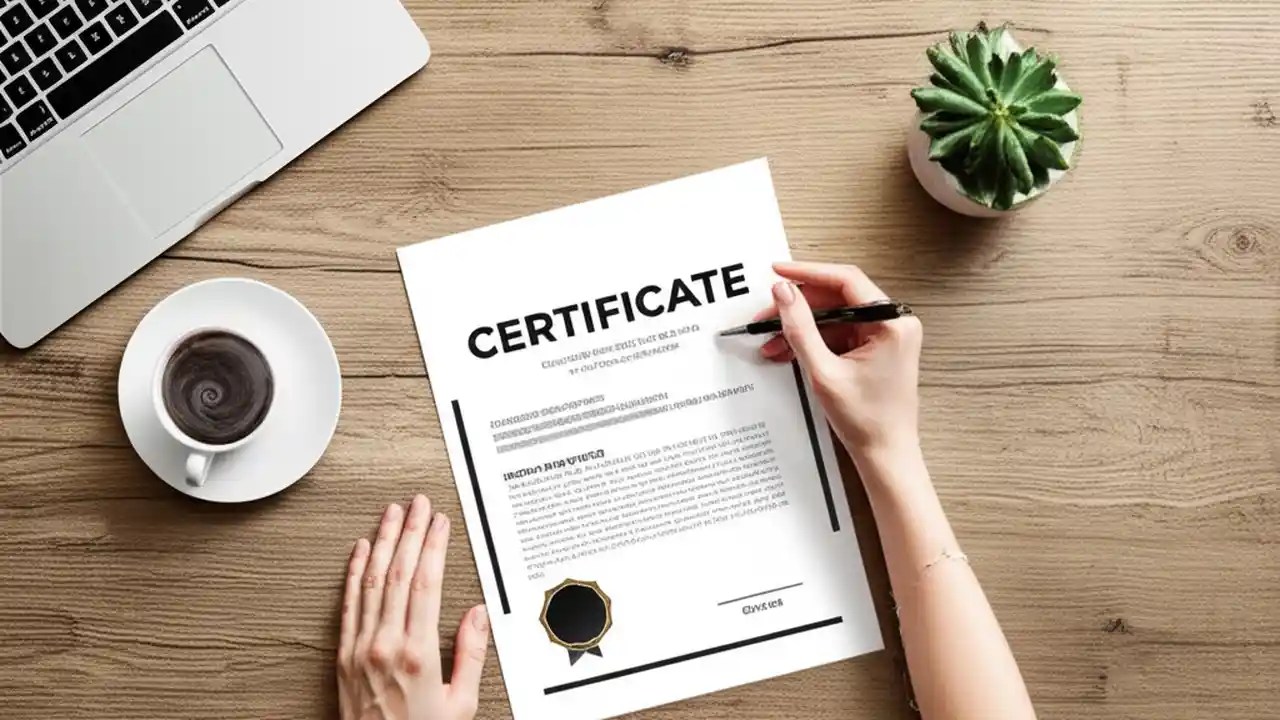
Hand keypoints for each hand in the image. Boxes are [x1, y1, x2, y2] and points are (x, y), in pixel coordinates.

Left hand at [338, 495, 489, 719]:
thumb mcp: (462, 703)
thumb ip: (471, 654)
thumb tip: (477, 614)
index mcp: (418, 653)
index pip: (426, 583)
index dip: (432, 546)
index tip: (439, 522)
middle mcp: (386, 644)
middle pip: (399, 573)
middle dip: (409, 531)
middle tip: (417, 503)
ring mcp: (361, 648)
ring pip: (372, 581)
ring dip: (382, 541)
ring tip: (391, 514)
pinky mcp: (344, 655)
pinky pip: (349, 603)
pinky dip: (354, 572)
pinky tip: (360, 549)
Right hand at [756, 262, 922, 461]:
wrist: (885, 453)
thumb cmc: (868, 420)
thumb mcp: (824, 372)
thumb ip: (800, 329)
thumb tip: (785, 294)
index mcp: (891, 324)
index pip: (846, 280)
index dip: (808, 273)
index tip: (779, 272)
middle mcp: (894, 323)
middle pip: (837, 298)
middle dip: (798, 306)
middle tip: (767, 314)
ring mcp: (885, 335)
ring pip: (834, 316)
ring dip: (801, 327)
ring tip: (771, 340)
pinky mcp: (875, 347)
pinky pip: (838, 333)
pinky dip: (813, 340)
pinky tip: (787, 350)